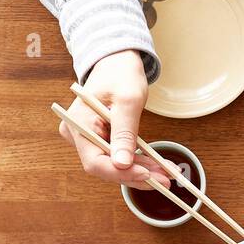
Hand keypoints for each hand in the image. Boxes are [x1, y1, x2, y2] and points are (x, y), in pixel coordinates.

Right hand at [57, 49, 169, 188]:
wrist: (117, 63)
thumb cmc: (121, 74)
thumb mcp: (128, 101)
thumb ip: (124, 133)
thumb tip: (122, 164)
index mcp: (78, 123)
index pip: (94, 161)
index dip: (121, 173)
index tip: (147, 175)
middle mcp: (77, 134)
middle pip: (106, 167)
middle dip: (136, 174)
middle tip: (166, 179)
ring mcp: (87, 139)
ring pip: (114, 165)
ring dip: (141, 171)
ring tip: (166, 174)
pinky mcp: (99, 141)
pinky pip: (118, 157)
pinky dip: (138, 163)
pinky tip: (157, 166)